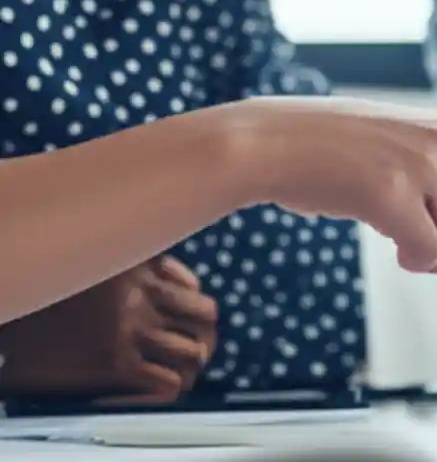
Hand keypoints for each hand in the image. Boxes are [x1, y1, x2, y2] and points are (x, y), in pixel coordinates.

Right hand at [0, 256, 216, 401]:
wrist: (14, 316)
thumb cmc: (58, 292)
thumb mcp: (106, 262)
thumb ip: (149, 267)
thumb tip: (190, 285)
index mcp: (142, 269)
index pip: (198, 296)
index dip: (200, 315)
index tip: (187, 326)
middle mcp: (143, 297)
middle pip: (205, 323)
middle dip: (202, 339)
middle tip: (191, 351)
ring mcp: (131, 330)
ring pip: (193, 354)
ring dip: (187, 365)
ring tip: (175, 371)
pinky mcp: (116, 363)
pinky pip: (167, 383)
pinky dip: (168, 386)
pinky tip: (153, 386)